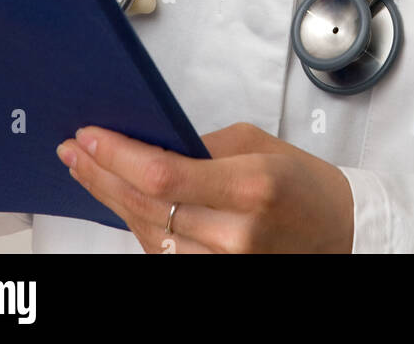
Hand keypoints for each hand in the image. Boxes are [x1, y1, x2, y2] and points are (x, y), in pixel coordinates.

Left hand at [55, 121, 354, 253]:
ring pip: (147, 234)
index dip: (118, 156)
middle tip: (75, 150)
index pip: (164, 175)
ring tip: (87, 170)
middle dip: (102, 175)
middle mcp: (235, 234)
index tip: (90, 136)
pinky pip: (162, 254)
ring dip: (111, 200)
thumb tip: (150, 142)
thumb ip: (202, 146)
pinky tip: (119, 200)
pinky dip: (137, 225)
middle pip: (146, 207)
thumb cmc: (303, 184)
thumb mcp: (257, 143)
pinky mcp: (217, 278)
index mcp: (251, 186)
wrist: (338, 232)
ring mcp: (225, 265)